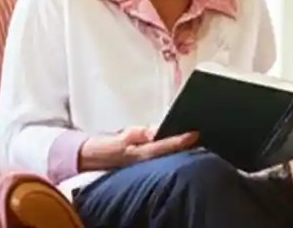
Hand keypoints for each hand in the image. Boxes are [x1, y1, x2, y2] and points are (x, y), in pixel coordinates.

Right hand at [77, 126, 198, 170]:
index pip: (166, 146)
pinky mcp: (144, 159)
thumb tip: (155, 131)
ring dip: (179, 145)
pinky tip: (178, 140)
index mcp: (142, 154)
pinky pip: (161, 152)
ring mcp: (146, 161)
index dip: (181, 140)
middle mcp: (147, 160)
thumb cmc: (106, 147)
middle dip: (185, 144)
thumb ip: (138, 133)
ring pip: (167, 153)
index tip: (195, 134)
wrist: (91, 158)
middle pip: (171, 152)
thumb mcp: (121, 137)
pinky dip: (169, 145)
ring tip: (194, 135)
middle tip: (201, 133)